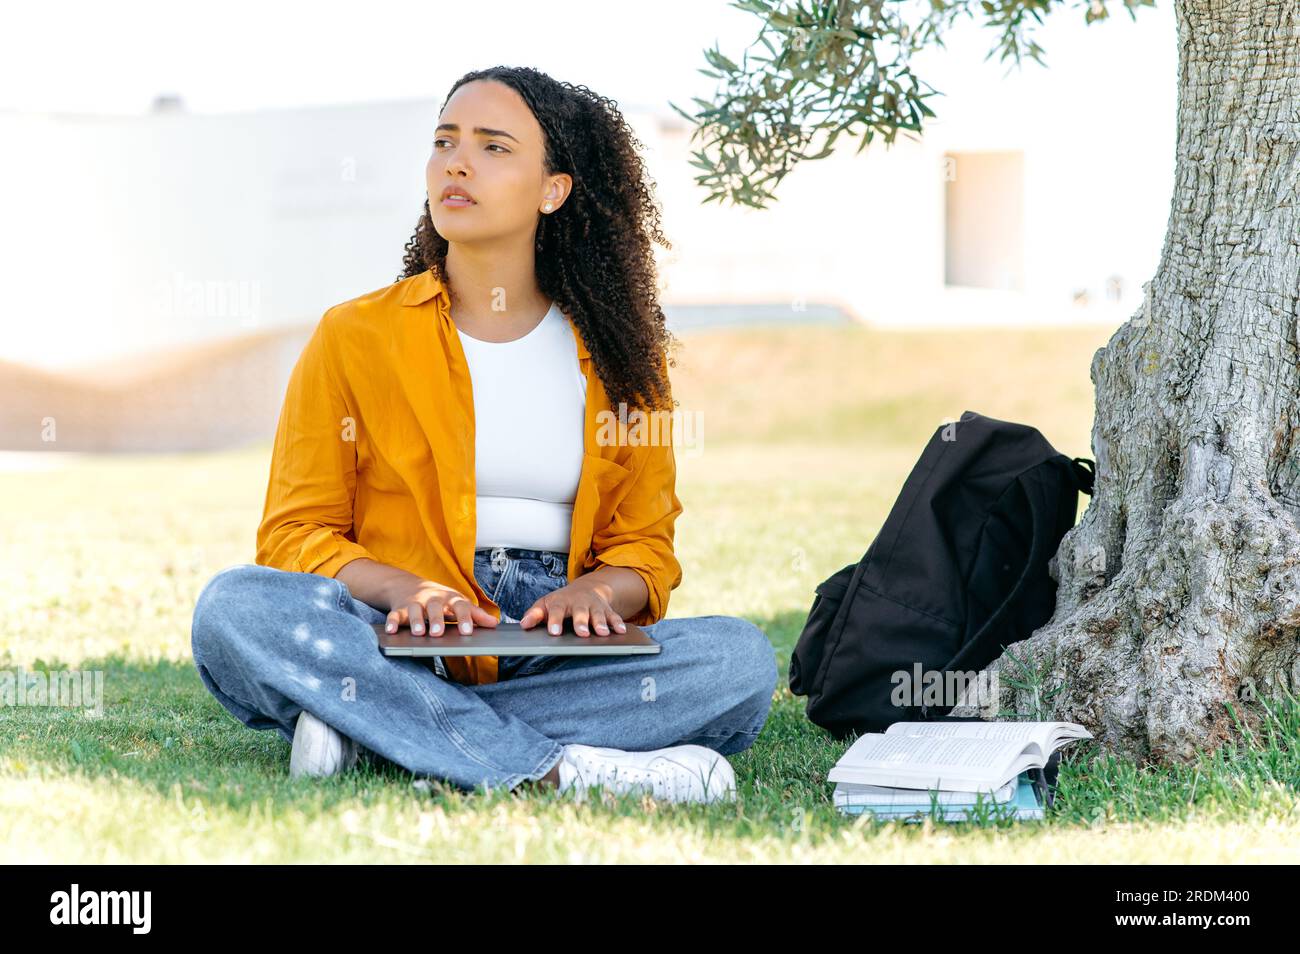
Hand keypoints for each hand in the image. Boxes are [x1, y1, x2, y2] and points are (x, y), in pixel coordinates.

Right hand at [382, 577, 497, 636]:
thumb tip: (494, 624)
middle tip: (439, 633)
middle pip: (435, 608)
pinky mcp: (399, 608)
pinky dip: (392, 622)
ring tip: (419, 634)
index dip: (464, 618)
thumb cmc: (440, 599)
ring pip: (414, 611)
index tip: (467, 631)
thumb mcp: (458, 603)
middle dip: (437, 620)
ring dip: (416, 621)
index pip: (460, 606)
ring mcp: (414, 603)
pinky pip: (394, 615)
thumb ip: (475, 614)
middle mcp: (432, 599)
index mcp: (450, 599)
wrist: (409, 585)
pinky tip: (392, 631)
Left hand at [518, 576, 627, 637]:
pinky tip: (621, 631)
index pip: (556, 611)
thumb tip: (523, 624)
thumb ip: (535, 613)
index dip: (555, 621)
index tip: (554, 632)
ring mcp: (594, 605)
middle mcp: (579, 602)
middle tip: (582, 633)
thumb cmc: (562, 601)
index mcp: (561, 602)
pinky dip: (618, 623)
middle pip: (580, 611)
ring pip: (598, 613)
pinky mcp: (606, 610)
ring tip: (602, 633)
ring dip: (601, 623)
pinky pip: (613, 616)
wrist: (585, 588)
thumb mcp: (546, 604)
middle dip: (581, 622)